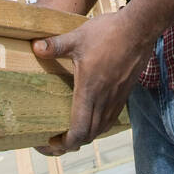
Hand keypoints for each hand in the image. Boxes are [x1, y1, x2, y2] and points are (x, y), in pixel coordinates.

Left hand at [31, 11, 154, 155]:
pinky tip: (91, 116)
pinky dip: (98, 125)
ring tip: (71, 131)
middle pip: (89, 135)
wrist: (139, 29)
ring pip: (101, 129)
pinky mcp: (124, 93)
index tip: (51, 141)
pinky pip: (110, 119)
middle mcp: (104, 100)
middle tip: (55, 140)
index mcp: (90, 90)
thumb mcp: (78, 37)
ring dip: (86, 135)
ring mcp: (116, 98)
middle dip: (71, 144)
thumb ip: (56, 45)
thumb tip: (35, 47)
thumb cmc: (109, 33)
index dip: (65, 143)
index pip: (80, 130)